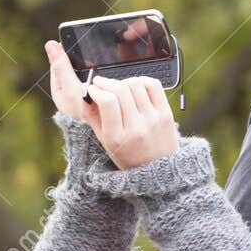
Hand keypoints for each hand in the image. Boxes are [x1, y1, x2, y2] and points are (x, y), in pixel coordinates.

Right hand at [45, 41, 177, 169]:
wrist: (158, 170)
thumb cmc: (130, 156)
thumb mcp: (106, 143)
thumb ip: (93, 118)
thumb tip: (85, 95)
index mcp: (118, 138)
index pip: (107, 102)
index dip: (97, 90)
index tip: (92, 89)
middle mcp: (137, 128)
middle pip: (120, 90)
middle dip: (106, 82)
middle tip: (101, 83)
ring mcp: (153, 119)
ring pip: (136, 84)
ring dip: (123, 81)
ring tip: (118, 87)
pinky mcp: (166, 113)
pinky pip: (153, 85)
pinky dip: (141, 80)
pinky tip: (135, 86)